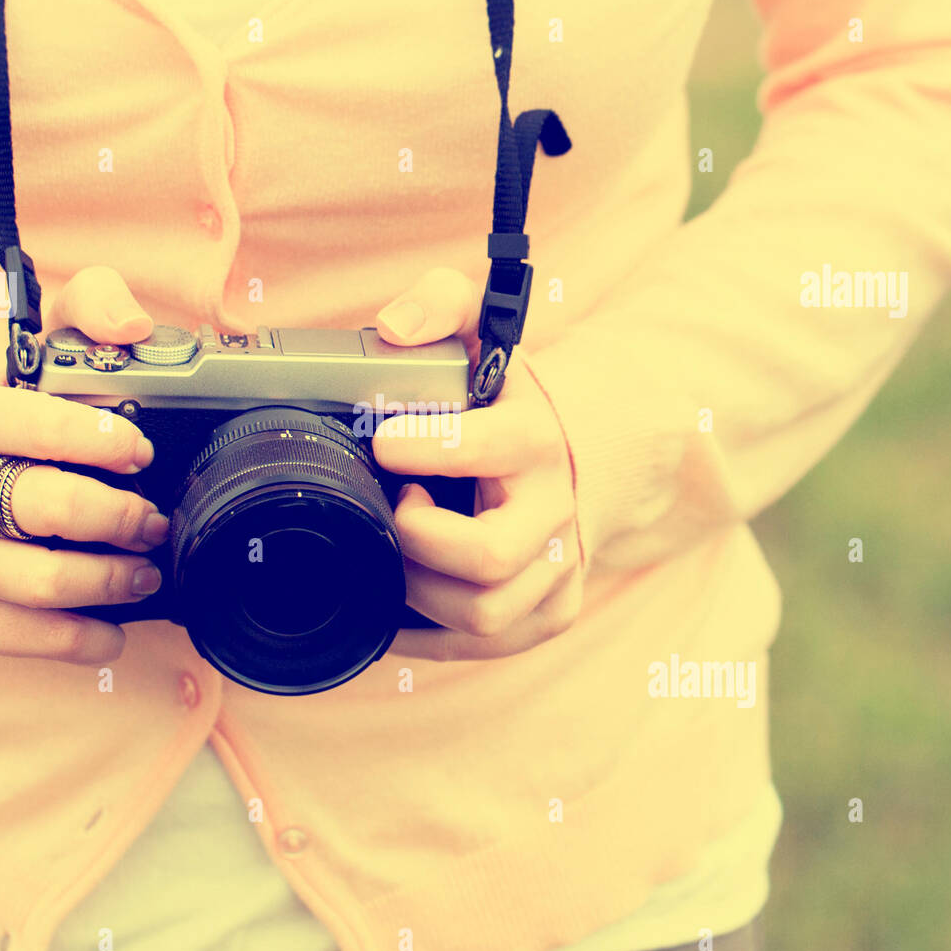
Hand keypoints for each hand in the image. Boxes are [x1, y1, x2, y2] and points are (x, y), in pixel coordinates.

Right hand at [0, 267, 163, 664]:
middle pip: (45, 508)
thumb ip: (91, 307)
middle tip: (155, 520)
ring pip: (39, 581)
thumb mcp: (46, 350)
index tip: (142, 451)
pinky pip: (20, 638)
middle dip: (121, 517)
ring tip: (148, 570)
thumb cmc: (19, 425)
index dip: (102, 439)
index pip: (35, 424)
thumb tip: (131, 324)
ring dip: (110, 581)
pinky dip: (78, 640)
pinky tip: (114, 629)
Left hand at [372, 268, 583, 659]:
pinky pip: (477, 649)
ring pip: (480, 614)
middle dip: (417, 538)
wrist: (566, 457)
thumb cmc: (501, 399)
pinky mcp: (546, 614)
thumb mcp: (479, 331)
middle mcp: (556, 510)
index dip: (429, 449)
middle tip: (394, 506)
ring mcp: (556, 571)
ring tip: (399, 544)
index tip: (384, 442)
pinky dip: (423, 633)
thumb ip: (439, 302)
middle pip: (487, 556)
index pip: (491, 448)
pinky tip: (395, 597)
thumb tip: (393, 329)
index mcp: (536, 438)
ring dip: (417, 588)